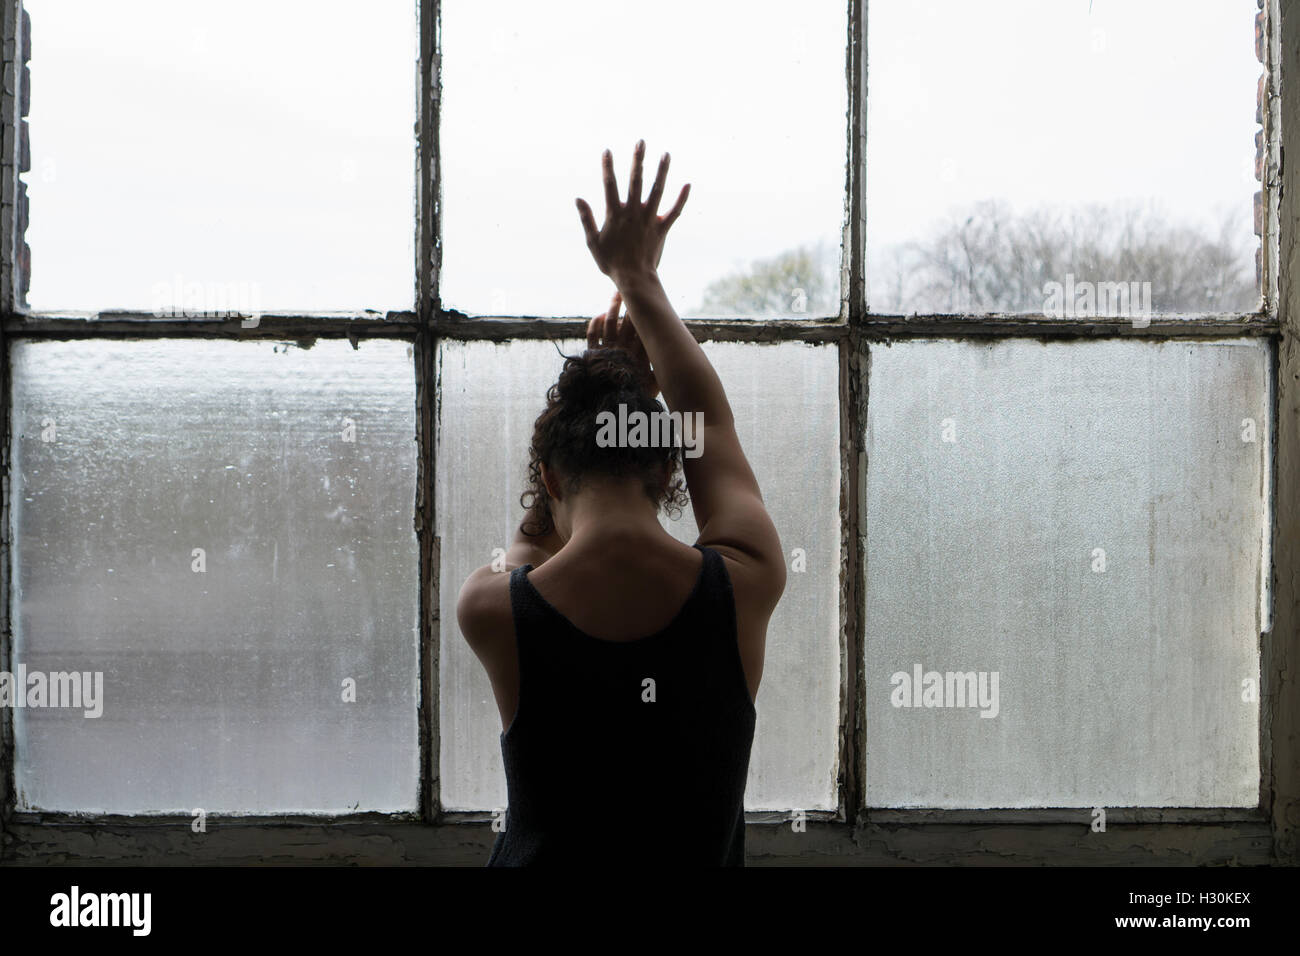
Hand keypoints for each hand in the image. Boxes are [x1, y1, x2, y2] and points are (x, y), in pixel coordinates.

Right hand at [575, 139, 689, 281]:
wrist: (633, 279)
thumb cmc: (610, 262)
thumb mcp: (593, 242)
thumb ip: (586, 218)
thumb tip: (578, 198)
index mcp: (615, 215)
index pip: (610, 185)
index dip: (608, 167)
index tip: (607, 150)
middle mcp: (633, 213)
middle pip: (636, 181)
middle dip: (638, 160)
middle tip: (641, 141)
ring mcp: (649, 220)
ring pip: (657, 191)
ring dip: (662, 172)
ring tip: (666, 154)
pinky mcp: (662, 229)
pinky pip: (674, 212)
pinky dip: (681, 199)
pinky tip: (688, 184)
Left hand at [587, 289, 658, 398]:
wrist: (609, 406)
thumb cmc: (634, 395)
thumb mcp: (654, 386)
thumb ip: (664, 372)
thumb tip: (681, 361)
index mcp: (639, 355)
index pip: (644, 329)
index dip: (646, 314)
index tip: (650, 302)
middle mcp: (623, 349)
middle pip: (628, 321)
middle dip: (633, 305)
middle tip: (635, 290)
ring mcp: (607, 349)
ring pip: (610, 322)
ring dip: (613, 306)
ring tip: (617, 294)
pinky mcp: (593, 353)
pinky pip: (592, 333)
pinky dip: (596, 322)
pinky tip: (600, 315)